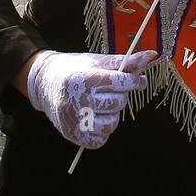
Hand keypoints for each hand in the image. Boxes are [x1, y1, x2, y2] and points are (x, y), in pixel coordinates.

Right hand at [26, 50, 154, 149]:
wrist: (42, 83)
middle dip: (121, 95)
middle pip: (117, 102)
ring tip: (103, 105)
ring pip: (111, 124)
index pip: (119, 82)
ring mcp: (73, 119)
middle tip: (112, 91)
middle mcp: (77, 100)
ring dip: (113, 115)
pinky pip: (99, 140)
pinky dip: (102, 131)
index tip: (140, 81)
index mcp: (84, 78)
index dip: (135, 81)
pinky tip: (97, 119)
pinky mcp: (71, 134)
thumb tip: (153, 55)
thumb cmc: (74, 69)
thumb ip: (125, 61)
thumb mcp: (97, 61)